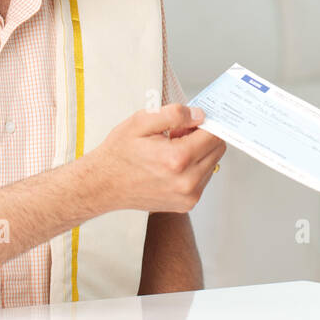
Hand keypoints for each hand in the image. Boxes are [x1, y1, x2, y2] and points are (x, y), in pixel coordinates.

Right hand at [81, 104, 225, 213]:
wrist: (103, 185)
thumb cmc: (119, 153)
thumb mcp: (141, 121)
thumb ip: (174, 114)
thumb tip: (200, 115)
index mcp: (178, 159)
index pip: (214, 135)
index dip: (203, 123)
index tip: (191, 121)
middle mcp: (187, 182)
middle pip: (217, 149)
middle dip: (201, 138)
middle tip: (176, 135)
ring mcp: (188, 197)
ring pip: (212, 164)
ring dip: (198, 154)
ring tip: (170, 151)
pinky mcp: (186, 204)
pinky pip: (203, 179)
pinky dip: (193, 168)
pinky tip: (170, 166)